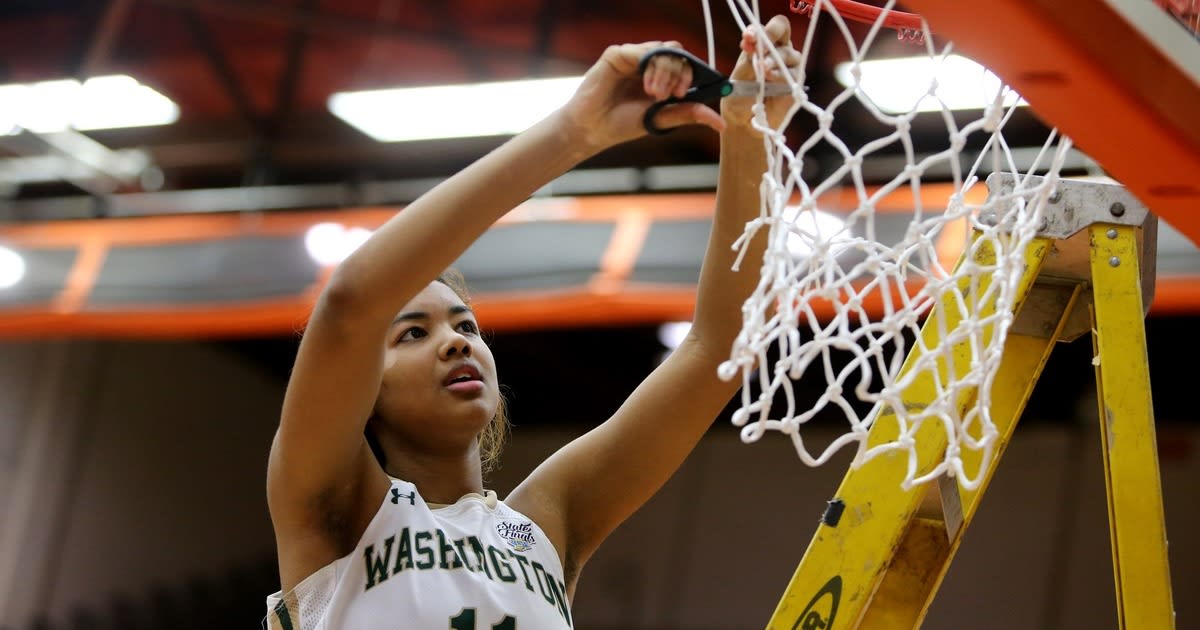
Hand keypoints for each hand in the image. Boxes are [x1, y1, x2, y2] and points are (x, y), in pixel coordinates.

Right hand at [560, 41, 724, 152]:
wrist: (592, 129)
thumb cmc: (622, 124)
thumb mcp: (661, 119)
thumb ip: (688, 114)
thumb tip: (720, 123)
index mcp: (662, 77)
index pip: (685, 64)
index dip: (691, 74)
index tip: (685, 93)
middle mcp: (649, 64)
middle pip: (677, 54)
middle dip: (678, 74)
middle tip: (668, 96)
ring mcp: (633, 58)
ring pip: (663, 50)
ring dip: (665, 71)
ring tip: (654, 94)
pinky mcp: (617, 54)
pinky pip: (641, 50)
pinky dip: (649, 66)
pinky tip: (645, 86)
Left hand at [722, 15, 801, 130]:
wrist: (742, 121)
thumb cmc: (739, 96)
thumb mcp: (739, 76)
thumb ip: (747, 59)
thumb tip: (751, 41)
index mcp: (764, 45)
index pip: (771, 27)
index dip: (761, 28)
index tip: (748, 37)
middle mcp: (780, 51)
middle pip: (783, 32)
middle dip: (768, 38)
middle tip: (756, 50)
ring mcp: (790, 67)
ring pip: (789, 53)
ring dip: (774, 59)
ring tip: (762, 69)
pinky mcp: (796, 84)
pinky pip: (794, 74)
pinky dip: (781, 75)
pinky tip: (770, 78)